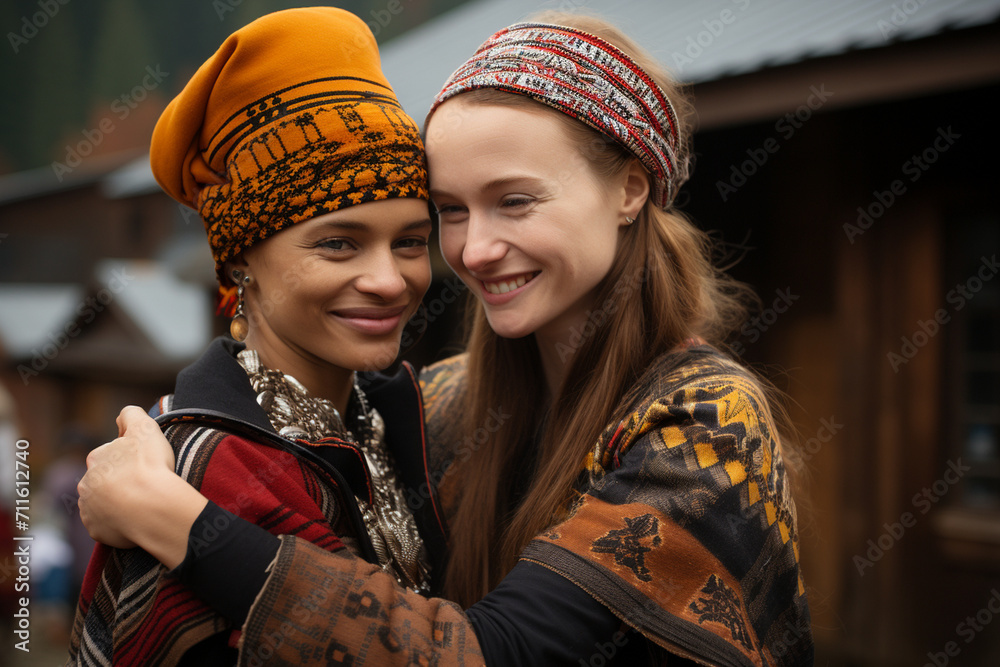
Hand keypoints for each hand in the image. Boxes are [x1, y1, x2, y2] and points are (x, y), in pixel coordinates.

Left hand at [77, 406, 173, 547]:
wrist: (151, 506)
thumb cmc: (150, 466)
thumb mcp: (145, 428)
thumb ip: (132, 414)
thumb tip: (122, 416)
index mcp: (96, 458)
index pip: (110, 456)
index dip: (128, 460)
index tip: (144, 466)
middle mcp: (85, 483)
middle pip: (103, 481)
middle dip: (118, 483)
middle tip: (143, 487)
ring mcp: (89, 509)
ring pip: (101, 504)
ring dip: (115, 504)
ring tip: (140, 505)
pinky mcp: (96, 530)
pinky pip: (105, 526)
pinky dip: (117, 524)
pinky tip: (134, 520)